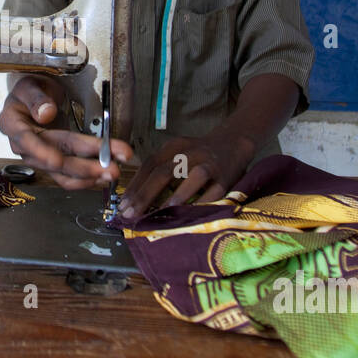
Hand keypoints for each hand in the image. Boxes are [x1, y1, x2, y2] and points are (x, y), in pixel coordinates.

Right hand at [0, 75, 134, 189]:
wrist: (34, 97)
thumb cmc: (31, 90)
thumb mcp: (30, 85)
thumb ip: (36, 98)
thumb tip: (46, 113)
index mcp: (12, 124)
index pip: (25, 140)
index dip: (41, 151)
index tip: (57, 160)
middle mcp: (24, 146)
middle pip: (53, 160)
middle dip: (82, 166)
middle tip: (107, 165)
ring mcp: (39, 158)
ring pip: (63, 173)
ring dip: (90, 175)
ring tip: (112, 172)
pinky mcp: (53, 164)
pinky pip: (69, 177)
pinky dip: (87, 178)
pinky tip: (103, 176)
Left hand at [118, 131, 255, 220]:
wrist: (234, 142)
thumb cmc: (198, 154)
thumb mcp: (177, 154)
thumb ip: (159, 170)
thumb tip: (135, 198)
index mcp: (173, 147)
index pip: (149, 165)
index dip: (135, 185)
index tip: (122, 204)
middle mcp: (190, 153)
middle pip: (164, 172)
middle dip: (145, 195)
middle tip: (132, 214)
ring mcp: (209, 164)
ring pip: (193, 178)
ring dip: (176, 196)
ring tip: (160, 213)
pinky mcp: (225, 177)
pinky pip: (214, 191)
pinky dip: (201, 203)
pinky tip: (189, 214)